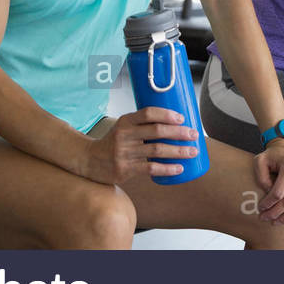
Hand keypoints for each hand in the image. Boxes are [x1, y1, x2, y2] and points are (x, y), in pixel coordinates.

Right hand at [82, 107, 199, 184]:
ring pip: (157, 150)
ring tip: (193, 151)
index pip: (148, 113)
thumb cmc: (114, 142)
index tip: (182, 118)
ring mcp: (125, 153)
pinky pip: (150, 168)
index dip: (167, 114)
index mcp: (125, 121)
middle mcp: (124, 135)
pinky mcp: (125, 169)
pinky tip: (179, 168)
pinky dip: (167, 168)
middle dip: (179, 132)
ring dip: (178, 151)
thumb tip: (175, 124)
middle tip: (194, 134)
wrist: (89, 161)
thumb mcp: (123, 127)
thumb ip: (143, 125)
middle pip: (157, 131)